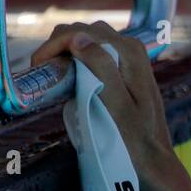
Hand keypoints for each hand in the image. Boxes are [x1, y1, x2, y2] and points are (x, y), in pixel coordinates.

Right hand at [30, 21, 177, 187]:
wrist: (152, 157)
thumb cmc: (135, 139)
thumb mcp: (116, 105)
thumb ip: (102, 68)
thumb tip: (79, 38)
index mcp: (130, 53)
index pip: (81, 33)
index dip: (54, 46)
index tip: (38, 67)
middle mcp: (132, 48)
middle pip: (83, 33)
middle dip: (58, 48)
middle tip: (43, 73)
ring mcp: (130, 57)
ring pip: (87, 41)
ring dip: (66, 53)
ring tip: (54, 76)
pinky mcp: (126, 68)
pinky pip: (95, 54)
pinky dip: (78, 60)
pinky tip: (69, 77)